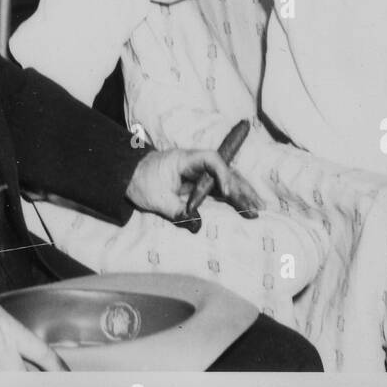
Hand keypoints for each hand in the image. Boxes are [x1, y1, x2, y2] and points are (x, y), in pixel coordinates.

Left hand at [125, 148, 264, 223]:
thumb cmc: (141, 182)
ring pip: (226, 180)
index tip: (226, 192)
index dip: (222, 174)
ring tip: (257, 209)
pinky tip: (245, 207)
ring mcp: (199, 173)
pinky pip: (219, 189)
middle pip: (225, 171)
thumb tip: (197, 226)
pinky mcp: (199, 184)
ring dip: (241, 194)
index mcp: (185, 160)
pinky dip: (232, 198)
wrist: (129, 176)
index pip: (211, 160)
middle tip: (255, 206)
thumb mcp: (156, 199)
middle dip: (241, 188)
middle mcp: (196, 164)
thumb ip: (176, 212)